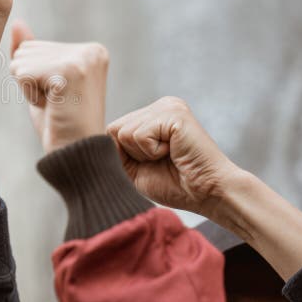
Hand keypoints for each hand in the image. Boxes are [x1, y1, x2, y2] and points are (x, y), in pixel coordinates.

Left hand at [10, 21, 108, 152]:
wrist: (77, 158)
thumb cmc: (60, 125)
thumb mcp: (43, 85)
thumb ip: (32, 54)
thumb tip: (18, 23)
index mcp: (91, 50)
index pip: (32, 48)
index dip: (35, 78)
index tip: (59, 97)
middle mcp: (90, 49)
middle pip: (25, 50)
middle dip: (30, 81)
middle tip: (56, 104)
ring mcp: (82, 58)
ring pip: (21, 60)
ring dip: (29, 88)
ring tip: (55, 105)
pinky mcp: (69, 70)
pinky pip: (22, 73)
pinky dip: (29, 95)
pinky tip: (52, 107)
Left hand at [106, 96, 241, 215]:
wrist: (208, 195)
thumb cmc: (175, 185)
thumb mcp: (134, 168)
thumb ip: (115, 151)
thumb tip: (93, 140)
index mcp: (152, 116)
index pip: (113, 131)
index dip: (123, 155)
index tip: (151, 165)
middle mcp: (160, 106)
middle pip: (115, 130)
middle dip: (132, 154)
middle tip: (162, 161)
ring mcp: (167, 106)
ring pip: (124, 132)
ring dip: (143, 154)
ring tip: (168, 156)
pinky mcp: (174, 113)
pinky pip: (139, 135)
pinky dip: (151, 152)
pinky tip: (174, 152)